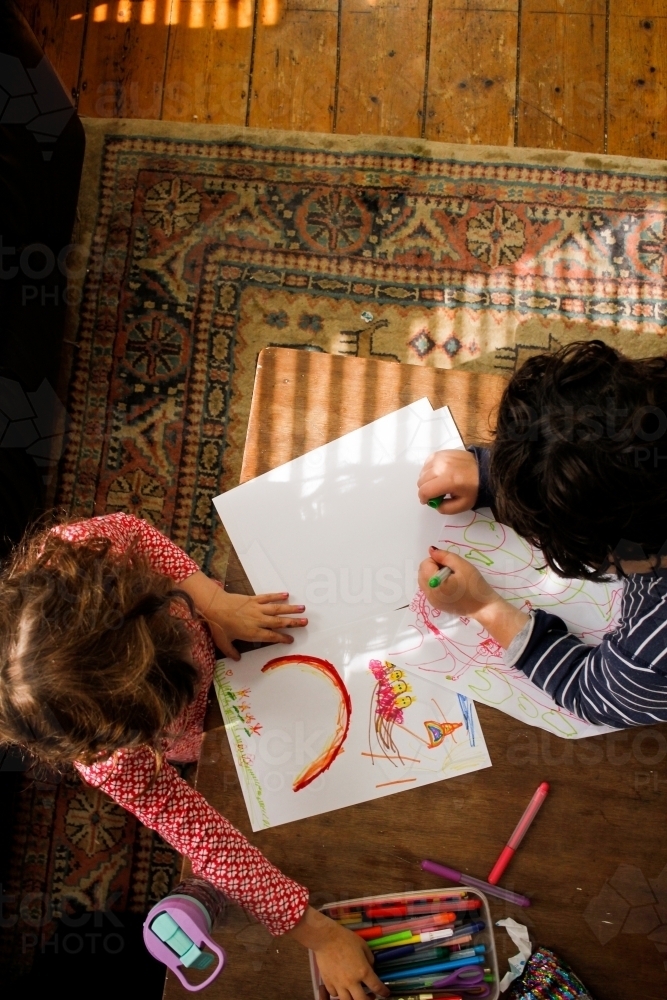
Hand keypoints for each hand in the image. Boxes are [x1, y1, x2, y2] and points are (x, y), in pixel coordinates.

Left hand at [178, 572, 306, 660]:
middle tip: (305, 622)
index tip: (291, 639)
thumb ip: (231, 652)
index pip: (271, 636)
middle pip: (279, 622)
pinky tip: (286, 595)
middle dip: (293, 622)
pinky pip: (267, 597)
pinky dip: (277, 596)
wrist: (213, 606)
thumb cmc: (218, 625)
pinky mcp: (253, 599)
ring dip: (290, 609)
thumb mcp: (223, 642)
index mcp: (253, 632)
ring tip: (302, 608)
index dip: (282, 638)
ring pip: (277, 609)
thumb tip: (237, 659)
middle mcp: (258, 620)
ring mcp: (257, 608)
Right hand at [286, 907, 388, 999]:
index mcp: (363, 971)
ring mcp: (339, 984)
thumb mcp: (363, 945)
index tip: (386, 994)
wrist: (326, 938)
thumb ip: (370, 959)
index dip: (383, 992)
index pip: (377, 987)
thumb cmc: (346, 939)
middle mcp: (352, 981)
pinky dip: (339, 994)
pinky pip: (334, 994)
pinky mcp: (328, 983)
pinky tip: (341, 988)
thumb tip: (371, 968)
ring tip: (356, 995)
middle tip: (371, 996)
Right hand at [417, 448, 478, 512]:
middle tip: (436, 492)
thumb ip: (446, 509)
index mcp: (448, 481)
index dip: (423, 498)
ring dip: (426, 480)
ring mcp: (440, 458)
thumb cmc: (474, 488)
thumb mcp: (463, 505)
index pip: (425, 491)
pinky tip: (437, 473)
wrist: (483, 469)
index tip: (428, 501)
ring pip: (423, 472)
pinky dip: (429, 470)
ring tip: (437, 483)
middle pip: (421, 481)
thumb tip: (435, 504)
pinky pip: (427, 463)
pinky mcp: (441, 453)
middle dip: (425, 490)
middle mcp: (441, 467)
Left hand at [419, 547, 529, 646]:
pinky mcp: (436, 605)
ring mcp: (431, 601)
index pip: (425, 565)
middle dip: (433, 568)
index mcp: (435, 585)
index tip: (450, 565)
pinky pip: (429, 589)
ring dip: (434, 575)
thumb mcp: (462, 566)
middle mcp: (429, 594)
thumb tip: (431, 551)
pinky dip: (435, 584)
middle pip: (422, 573)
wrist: (483, 607)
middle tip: (451, 570)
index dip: (437, 561)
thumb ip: (445, 556)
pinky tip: (449, 586)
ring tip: (451, 578)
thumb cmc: (475, 586)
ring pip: (424, 581)